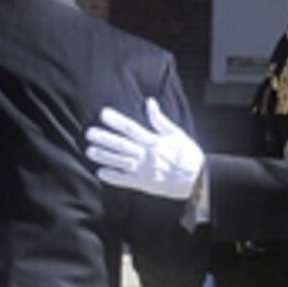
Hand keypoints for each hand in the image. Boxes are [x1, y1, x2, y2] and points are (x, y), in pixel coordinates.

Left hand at [85, 97, 203, 199]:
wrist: (198, 179)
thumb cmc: (188, 155)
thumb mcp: (176, 134)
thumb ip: (159, 120)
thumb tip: (149, 102)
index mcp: (154, 142)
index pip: (131, 129)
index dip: (117, 121)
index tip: (104, 114)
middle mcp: (147, 156)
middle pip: (122, 145)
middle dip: (104, 138)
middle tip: (89, 133)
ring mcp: (144, 171)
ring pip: (120, 162)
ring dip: (104, 156)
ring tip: (89, 151)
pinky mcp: (143, 184)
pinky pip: (125, 180)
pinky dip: (113, 177)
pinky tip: (100, 173)